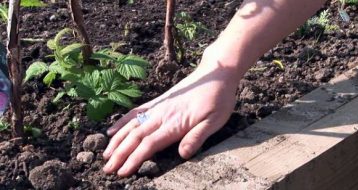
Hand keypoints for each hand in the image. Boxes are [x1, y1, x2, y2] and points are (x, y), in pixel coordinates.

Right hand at [102, 46, 239, 176]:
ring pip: (132, 125)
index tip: (122, 172)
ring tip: (105, 154)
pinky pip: (136, 112)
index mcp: (175, 123)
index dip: (134, 159)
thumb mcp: (215, 121)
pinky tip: (112, 129)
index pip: (149, 144)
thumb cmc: (218, 98)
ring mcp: (158, 107)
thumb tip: (183, 155)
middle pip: (135, 137)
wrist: (216, 73)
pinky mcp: (159, 101)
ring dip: (117, 140)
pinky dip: (122, 121)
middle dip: (119, 154)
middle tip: (107, 169)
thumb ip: (197, 137)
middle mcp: (162, 115)